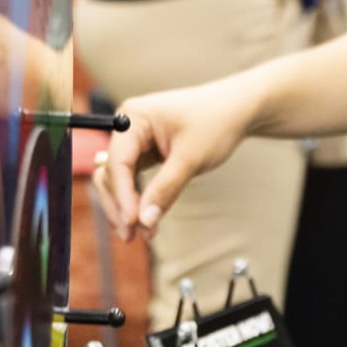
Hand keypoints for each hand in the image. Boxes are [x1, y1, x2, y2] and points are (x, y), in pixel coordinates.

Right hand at [101, 77, 262, 241]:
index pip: (118, 162)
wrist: (237, 110)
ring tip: (142, 235)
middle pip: (110, 173)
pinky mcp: (145, 152)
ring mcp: (135, 140)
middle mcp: (127, 128)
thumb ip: (166, 189)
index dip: (122, 195)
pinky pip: (133, 179)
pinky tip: (147, 221)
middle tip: (132, 236)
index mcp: (133, 118)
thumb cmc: (216, 123)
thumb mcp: (191, 158)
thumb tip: (144, 221)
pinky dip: (138, 199)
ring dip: (126, 207)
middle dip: (120, 205)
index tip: (133, 222)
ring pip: (118, 180)